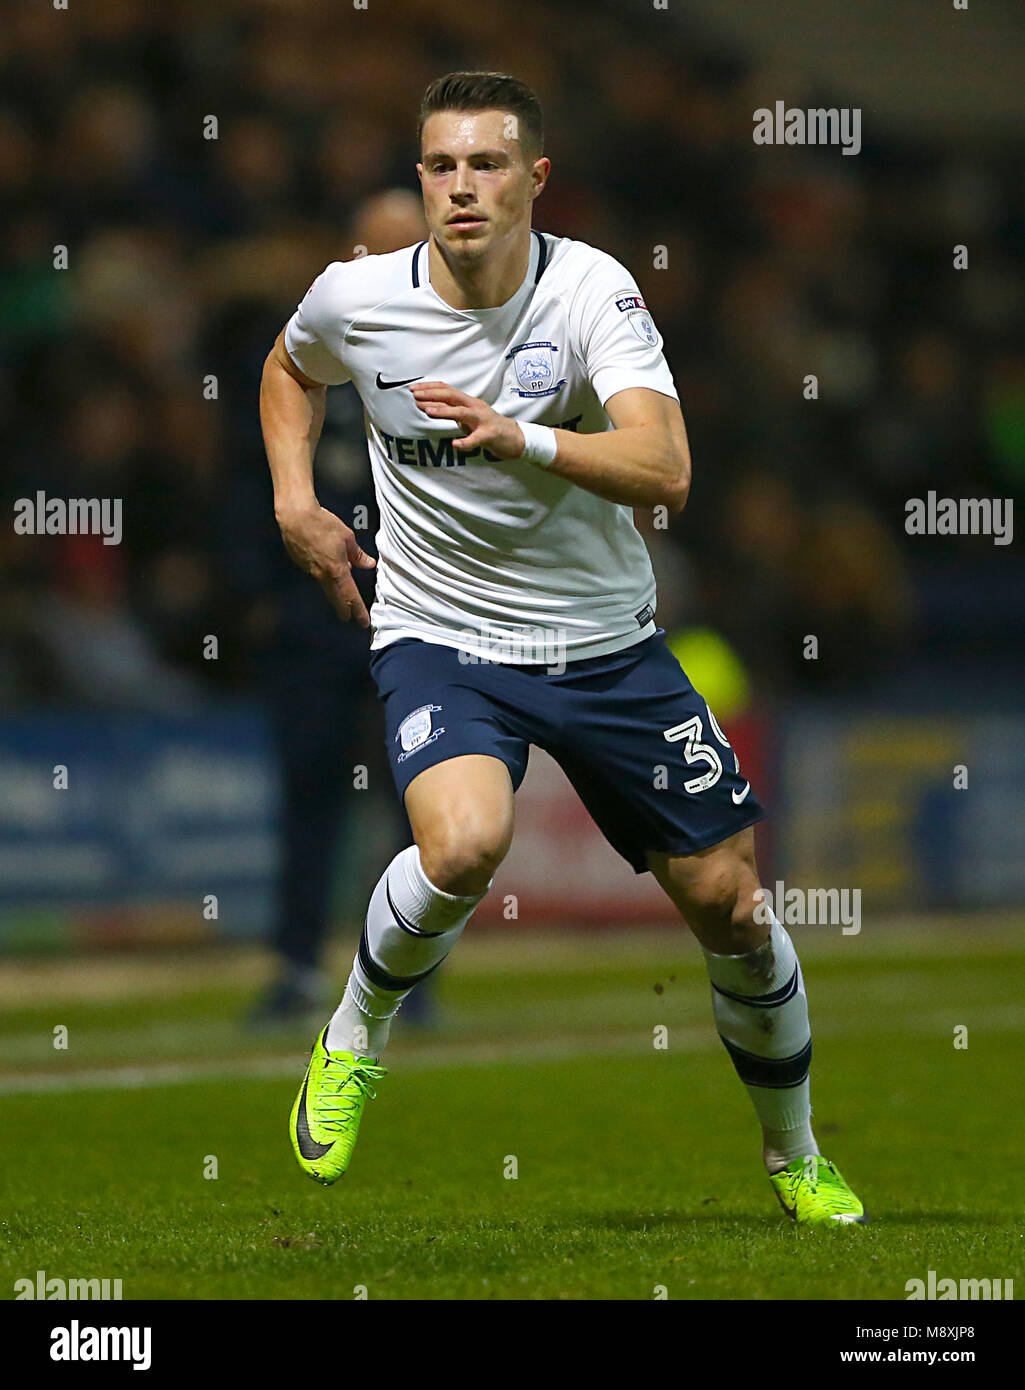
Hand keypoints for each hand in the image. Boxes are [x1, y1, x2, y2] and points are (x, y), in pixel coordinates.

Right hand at [275, 502, 376, 626]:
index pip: (351, 596)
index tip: (363, 622)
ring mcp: (309, 570)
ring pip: (325, 585)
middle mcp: (322, 575)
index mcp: (337, 570)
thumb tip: (368, 564)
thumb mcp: (347, 537)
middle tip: (349, 619)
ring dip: (334, 590)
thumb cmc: (322, 523)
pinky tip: (325, 564)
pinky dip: (323, 573)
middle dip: (344, 610)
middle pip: (336, 598)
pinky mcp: (301, 564)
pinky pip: (316, 573)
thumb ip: (357, 555)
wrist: (295, 516)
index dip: (358, 610)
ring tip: (342, 593)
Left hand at [409, 381, 524, 459]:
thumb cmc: (486, 426)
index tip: (413, 388)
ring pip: (461, 413)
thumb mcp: (467, 415)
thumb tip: (428, 405)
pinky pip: (476, 439)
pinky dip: (465, 442)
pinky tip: (455, 444)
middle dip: (432, 395)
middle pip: (451, 396)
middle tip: (415, 396)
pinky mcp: (490, 435)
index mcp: (467, 401)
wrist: (513, 437)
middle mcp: (474, 406)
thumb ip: (450, 410)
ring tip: (428, 411)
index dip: (429, 387)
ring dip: (444, 411)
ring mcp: (482, 420)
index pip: (446, 388)